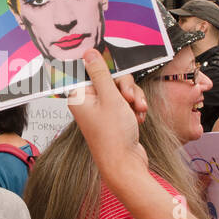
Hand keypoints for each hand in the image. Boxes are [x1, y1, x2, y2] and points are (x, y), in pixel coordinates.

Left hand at [66, 49, 148, 186]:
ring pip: (121, 90)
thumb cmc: (114, 137)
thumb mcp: (110, 98)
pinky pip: (126, 103)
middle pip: (110, 79)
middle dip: (125, 87)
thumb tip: (89, 53)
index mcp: (79, 96)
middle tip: (128, 99)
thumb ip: (100, 73)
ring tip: (137, 111)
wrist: (126, 165)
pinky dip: (134, 108)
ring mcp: (102, 111)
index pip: (92, 71)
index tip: (116, 79)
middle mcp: (88, 103)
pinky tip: (138, 118)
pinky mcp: (114, 118)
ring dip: (133, 98)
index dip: (108, 72)